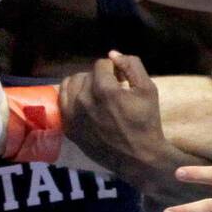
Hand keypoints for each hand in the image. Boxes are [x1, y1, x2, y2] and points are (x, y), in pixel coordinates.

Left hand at [58, 51, 169, 183]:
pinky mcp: (69, 127)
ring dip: (84, 85)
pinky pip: (62, 101)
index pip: (102, 65)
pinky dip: (72, 98)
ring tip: (97, 95)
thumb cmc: (146, 122)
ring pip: (70, 85)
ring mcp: (73, 115)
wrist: (138, 157)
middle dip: (100, 78)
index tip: (122, 80)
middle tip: (112, 89)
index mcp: (104, 90)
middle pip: (86, 74)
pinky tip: (85, 103)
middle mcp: (84, 100)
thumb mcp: (148, 89)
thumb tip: (113, 54)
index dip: (114, 69)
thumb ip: (132, 65)